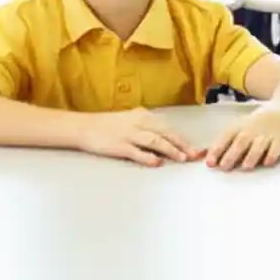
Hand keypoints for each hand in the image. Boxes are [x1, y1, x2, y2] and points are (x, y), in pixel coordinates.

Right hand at [79, 108, 200, 166]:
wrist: (84, 127)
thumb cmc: (108, 125)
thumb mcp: (130, 119)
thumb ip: (147, 126)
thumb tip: (164, 136)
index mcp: (143, 116)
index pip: (168, 128)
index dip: (182, 138)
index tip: (195, 148)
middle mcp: (139, 123)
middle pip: (166, 133)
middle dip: (182, 145)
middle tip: (194, 155)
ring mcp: (129, 134)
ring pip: (155, 141)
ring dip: (170, 150)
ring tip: (181, 158)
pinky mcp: (119, 146)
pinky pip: (136, 152)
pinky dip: (148, 157)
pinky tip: (157, 163)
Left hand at [206, 109, 279, 170]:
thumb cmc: (252, 126)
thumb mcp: (236, 129)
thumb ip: (220, 144)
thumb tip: (199, 156)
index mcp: (238, 127)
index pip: (225, 137)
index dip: (217, 149)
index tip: (209, 162)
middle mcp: (252, 130)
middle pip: (241, 142)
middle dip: (232, 154)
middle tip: (224, 167)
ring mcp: (266, 134)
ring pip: (259, 144)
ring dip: (252, 155)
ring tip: (246, 167)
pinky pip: (276, 147)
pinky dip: (272, 155)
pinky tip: (267, 163)